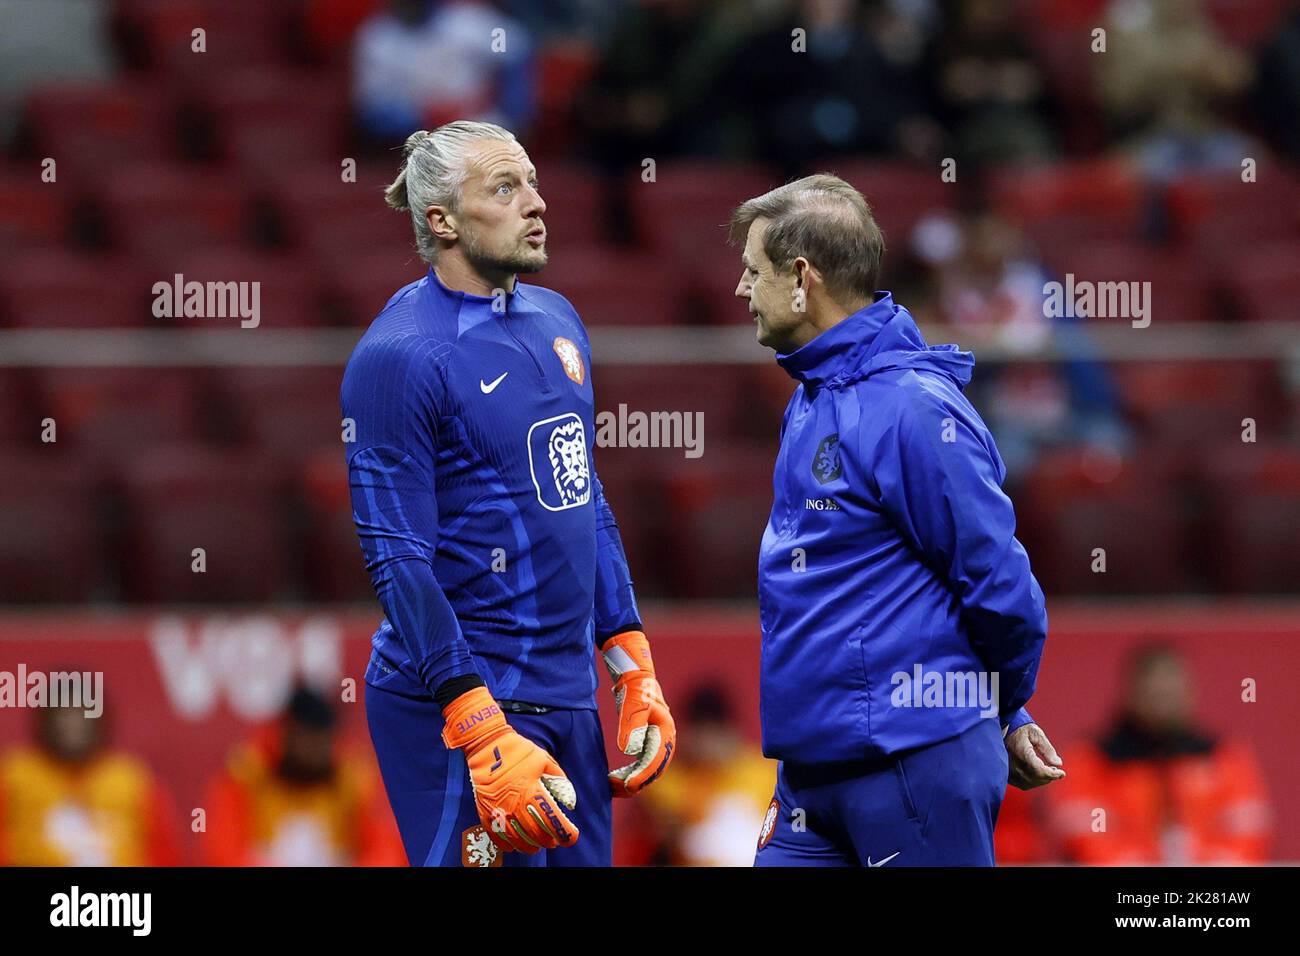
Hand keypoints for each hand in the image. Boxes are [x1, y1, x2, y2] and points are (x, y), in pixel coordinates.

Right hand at [442, 687, 578, 852]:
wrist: (486, 746)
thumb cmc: (518, 751)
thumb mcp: (545, 760)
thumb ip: (559, 781)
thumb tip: (569, 801)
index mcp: (532, 792)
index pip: (553, 821)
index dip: (565, 833)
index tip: (570, 836)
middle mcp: (515, 805)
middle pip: (537, 835)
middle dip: (549, 841)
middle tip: (554, 840)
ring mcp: (499, 811)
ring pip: (518, 840)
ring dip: (531, 846)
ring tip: (538, 844)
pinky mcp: (485, 813)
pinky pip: (498, 837)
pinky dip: (509, 844)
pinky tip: (516, 844)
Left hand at [601, 630, 675, 796]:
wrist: (636, 681)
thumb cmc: (636, 691)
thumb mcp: (634, 705)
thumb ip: (631, 726)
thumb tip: (628, 751)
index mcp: (665, 733)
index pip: (656, 760)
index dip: (642, 776)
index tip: (627, 785)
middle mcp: (665, 742)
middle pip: (653, 771)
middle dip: (635, 783)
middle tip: (613, 788)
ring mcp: (657, 746)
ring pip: (646, 772)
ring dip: (630, 782)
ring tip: (610, 786)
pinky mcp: (648, 747)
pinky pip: (640, 767)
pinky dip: (628, 775)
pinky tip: (612, 779)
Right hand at [1006, 722, 1065, 790]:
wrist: (1002, 729)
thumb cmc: (1021, 729)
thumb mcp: (1036, 733)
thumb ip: (1047, 749)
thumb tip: (1058, 763)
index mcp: (1022, 753)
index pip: (1039, 770)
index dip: (1053, 774)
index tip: (1062, 773)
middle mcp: (1014, 764)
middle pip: (1036, 778)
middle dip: (1049, 776)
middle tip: (1056, 770)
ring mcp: (1009, 770)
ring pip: (1030, 783)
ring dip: (1042, 780)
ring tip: (1047, 770)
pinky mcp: (1007, 774)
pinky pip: (1023, 784)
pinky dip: (1033, 782)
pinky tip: (1037, 774)